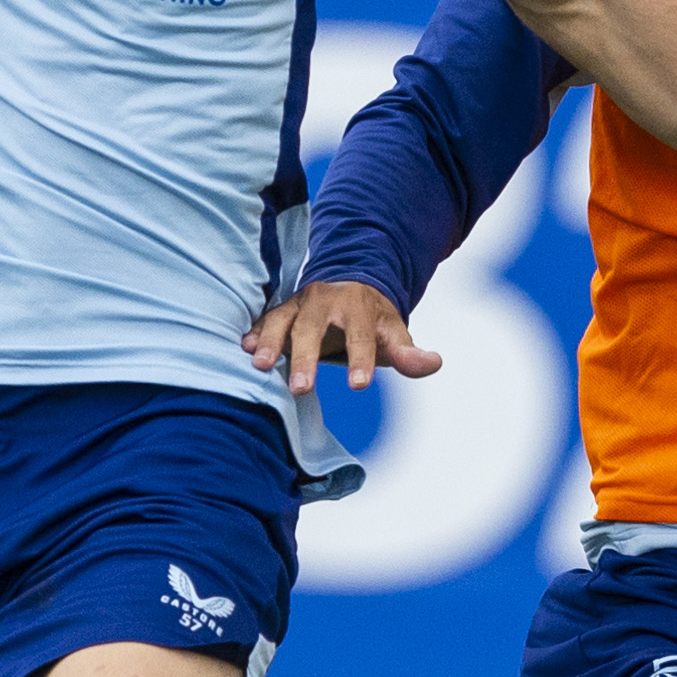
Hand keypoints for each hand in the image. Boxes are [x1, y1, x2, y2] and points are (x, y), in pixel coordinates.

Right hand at [245, 279, 444, 394]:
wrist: (350, 287)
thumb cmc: (372, 319)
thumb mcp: (394, 332)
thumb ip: (408, 352)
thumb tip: (433, 363)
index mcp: (359, 307)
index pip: (361, 335)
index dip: (362, 359)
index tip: (360, 384)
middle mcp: (326, 300)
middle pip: (313, 328)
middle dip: (306, 358)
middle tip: (301, 389)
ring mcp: (300, 303)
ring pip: (283, 320)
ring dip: (270, 342)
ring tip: (259, 365)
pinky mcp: (281, 309)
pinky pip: (266, 319)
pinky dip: (254, 333)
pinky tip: (243, 348)